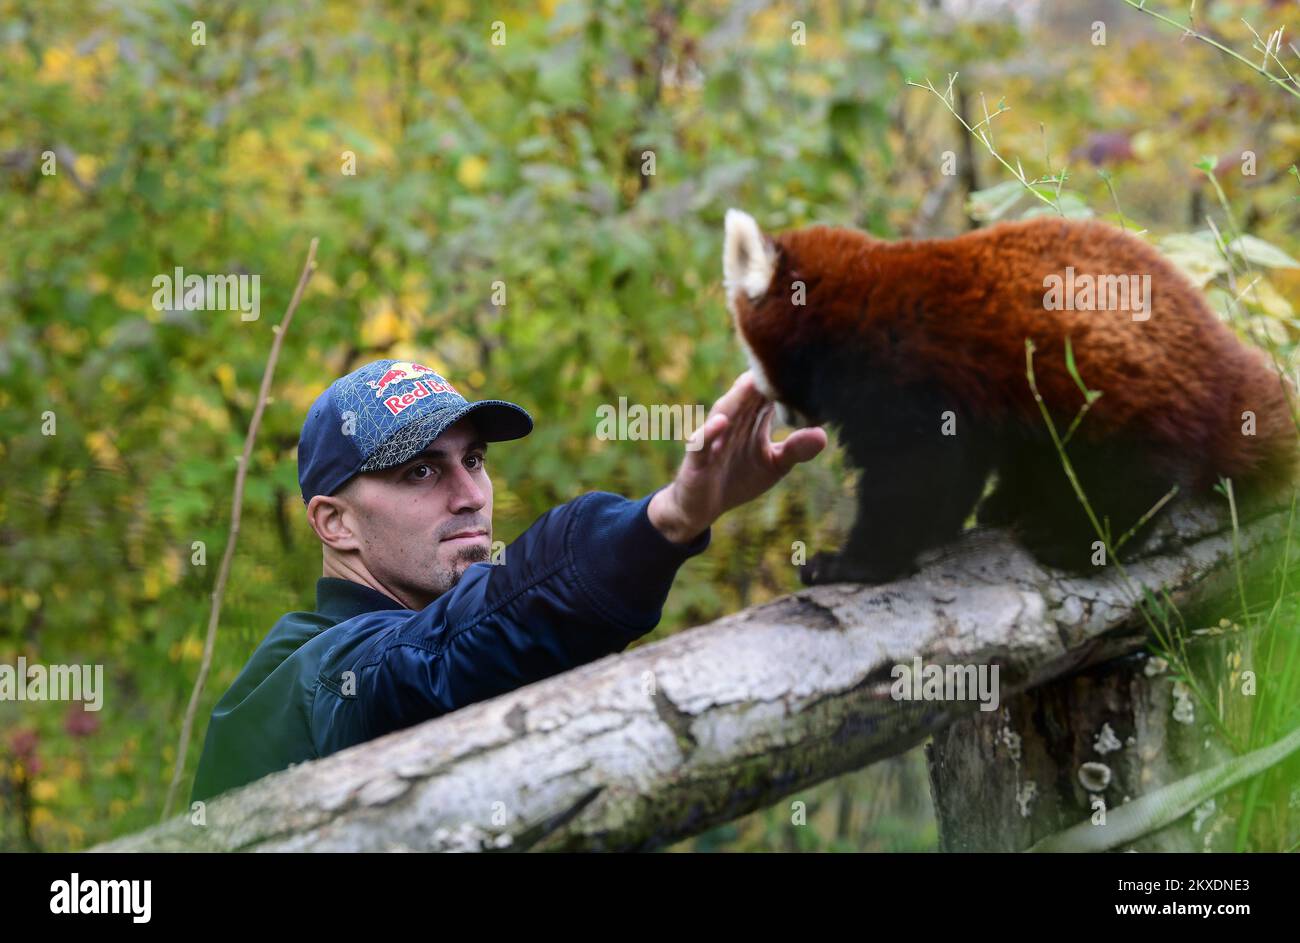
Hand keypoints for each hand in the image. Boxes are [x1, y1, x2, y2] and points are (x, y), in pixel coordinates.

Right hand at [648, 371, 827, 542]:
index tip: (804, 363)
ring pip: (724, 413)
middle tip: (782, 357)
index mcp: (750, 420)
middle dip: (762, 380)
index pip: (767, 394)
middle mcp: (731, 424)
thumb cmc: (739, 477)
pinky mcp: (696, 460)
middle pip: (746, 397)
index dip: (782, 381)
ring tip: (752, 380)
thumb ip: (795, 449)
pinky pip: (701, 443)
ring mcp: (711, 440)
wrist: (702, 507)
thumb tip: (824, 435)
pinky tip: (722, 421)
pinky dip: (709, 432)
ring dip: (737, 397)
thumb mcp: (774, 465)